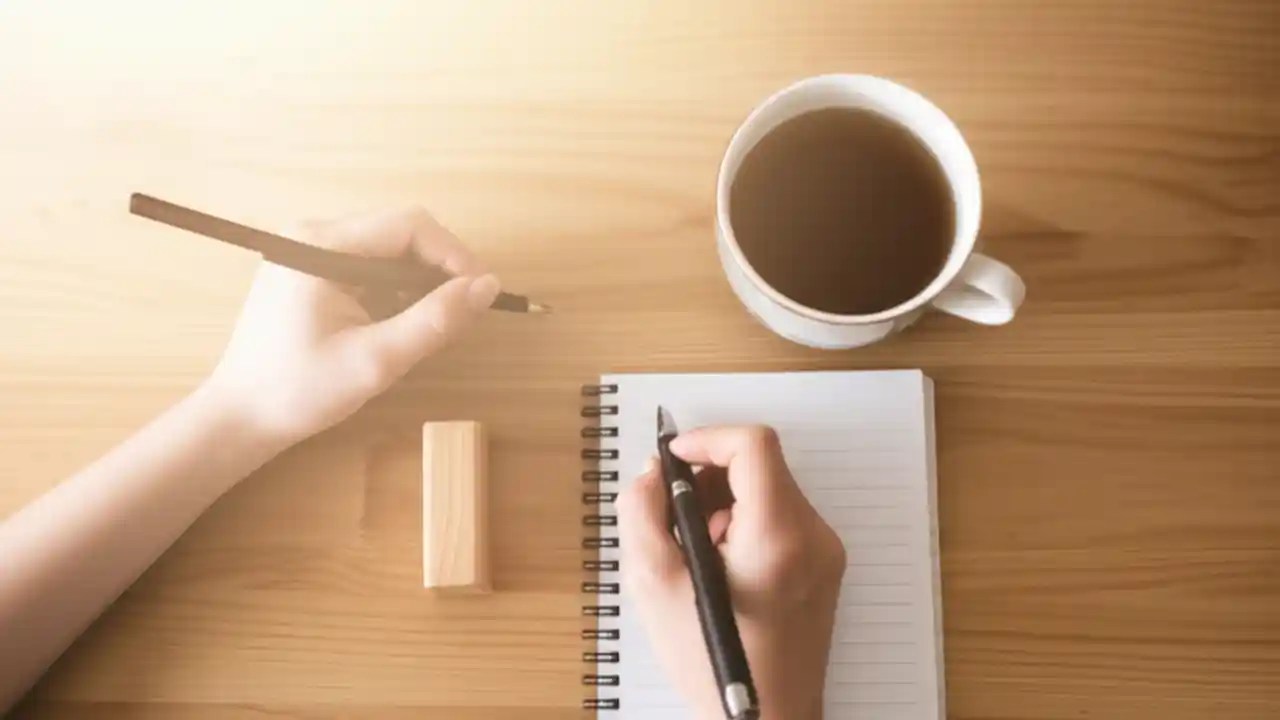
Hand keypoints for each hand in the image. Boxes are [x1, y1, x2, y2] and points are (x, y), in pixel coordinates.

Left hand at [205, 207, 499, 448]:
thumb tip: (489, 287)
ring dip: (420, 280)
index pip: (410, 225)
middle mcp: (312, 234)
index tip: (482, 295)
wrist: (239, 417)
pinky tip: (398, 324)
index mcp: (321, 245)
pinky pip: (369, 264)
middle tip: (463, 312)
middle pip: (401, 231)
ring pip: (389, 248)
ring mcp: (308, 249)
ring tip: (431, 324)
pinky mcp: (310, 269)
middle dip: (440, 268)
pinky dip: (396, 288)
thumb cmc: (300, 392)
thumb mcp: (376, 360)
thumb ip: (435, 320)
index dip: (455, 255)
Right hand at [616, 426, 845, 719]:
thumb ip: (643, 514)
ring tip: (697, 552)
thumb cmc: (715, 666)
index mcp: (777, 536)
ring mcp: (825, 552)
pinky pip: (782, 518)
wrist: (767, 718)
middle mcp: (812, 537)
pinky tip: (721, 567)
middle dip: (709, 479)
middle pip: (760, 466)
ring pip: (770, 491)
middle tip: (674, 512)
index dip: (706, 440)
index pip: (753, 446)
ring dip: (725, 503)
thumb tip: (651, 475)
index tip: (674, 459)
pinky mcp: (824, 566)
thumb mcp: (654, 585)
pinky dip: (745, 524)